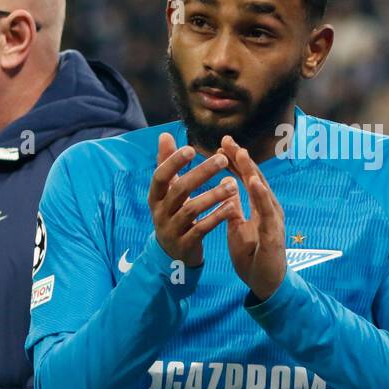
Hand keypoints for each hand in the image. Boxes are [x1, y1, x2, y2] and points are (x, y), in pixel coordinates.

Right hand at [149, 132, 239, 266]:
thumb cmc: (172, 213)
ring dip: (214, 195)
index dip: (173, 162)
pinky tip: (233, 206)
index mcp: (155, 196)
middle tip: (222, 159)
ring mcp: (172, 229)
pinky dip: (217, 217)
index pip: (160, 176)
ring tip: (233, 184)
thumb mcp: (166, 191)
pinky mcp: (185, 244)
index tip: (192, 149)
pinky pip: (202, 229)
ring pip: (192, 209)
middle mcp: (160, 212)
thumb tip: (165, 134)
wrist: (171, 254)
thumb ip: (166, 163)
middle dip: (201, 173)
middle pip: (179, 190)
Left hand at [220, 135, 285, 300]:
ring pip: (263, 190)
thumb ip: (235, 207)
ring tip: (241, 153)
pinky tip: (254, 182)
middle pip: (256, 178)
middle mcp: (269, 208)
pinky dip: (261, 194)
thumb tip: (228, 185)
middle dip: (242, 159)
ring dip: (252, 171)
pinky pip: (267, 211)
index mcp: (259, 207)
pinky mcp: (274, 232)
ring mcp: (273, 219)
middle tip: (228, 140)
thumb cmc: (254, 256)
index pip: (247, 178)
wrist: (265, 283)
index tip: (222, 144)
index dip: (235, 161)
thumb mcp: (238, 227)